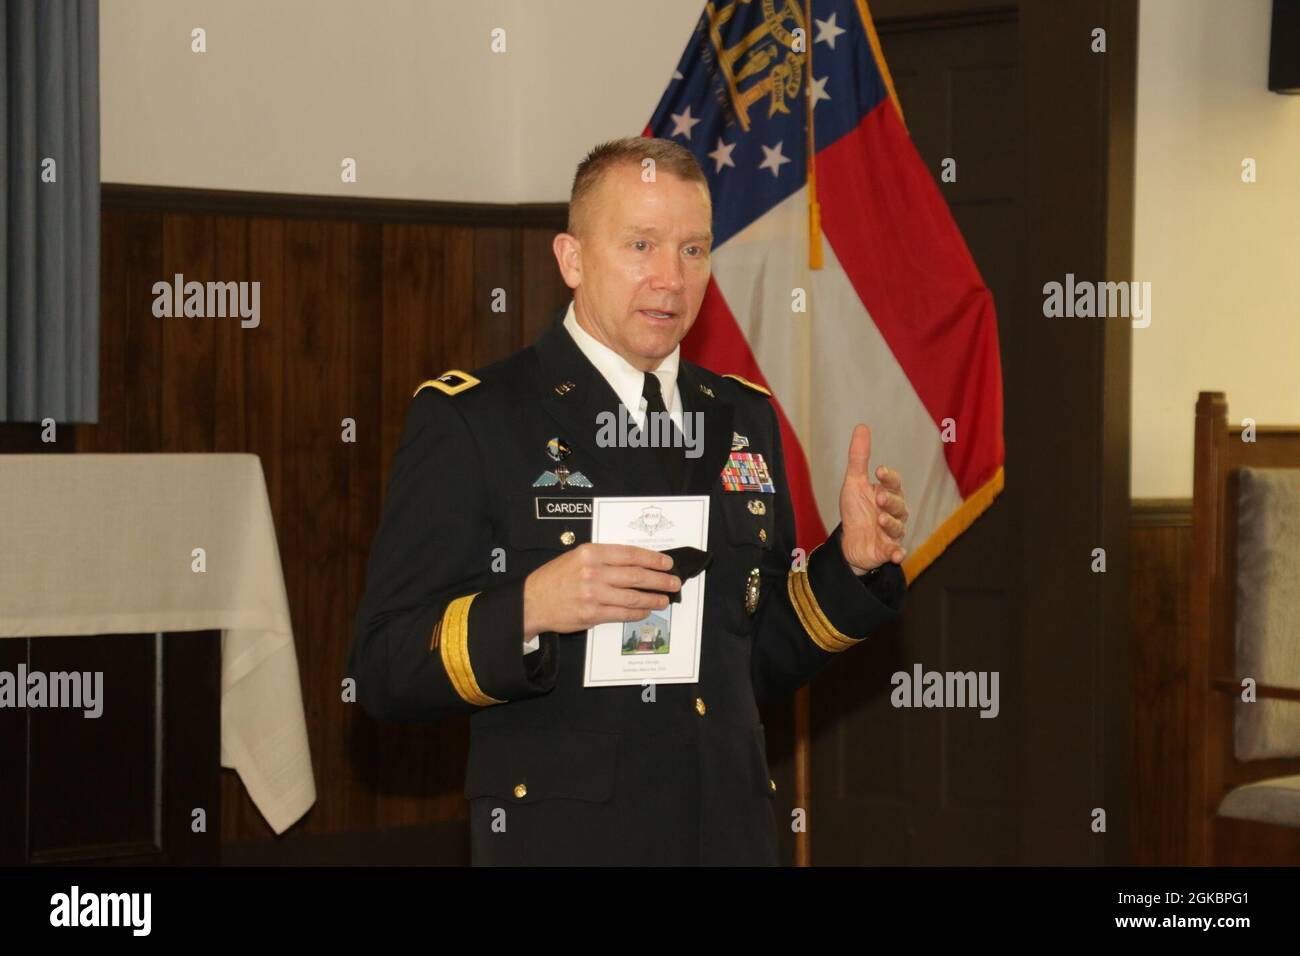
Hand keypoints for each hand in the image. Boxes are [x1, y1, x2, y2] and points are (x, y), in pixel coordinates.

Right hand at [523, 544, 681, 635]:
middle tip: (674, 582)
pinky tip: (645, 610)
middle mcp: (593, 572)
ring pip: (633, 597)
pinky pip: (622, 614)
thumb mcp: (577, 557)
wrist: (532, 601)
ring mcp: (593, 594)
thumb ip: (604, 558)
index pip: (630, 554)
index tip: (667, 563)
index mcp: (591, 553)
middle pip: (636, 576)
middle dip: (660, 580)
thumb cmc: (555, 578)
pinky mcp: (592, 614)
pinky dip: (637, 613)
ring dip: (653, 599)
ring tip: (664, 599)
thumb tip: (635, 564)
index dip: (653, 559)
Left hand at [838, 424, 907, 573]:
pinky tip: (895, 554)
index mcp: (888, 494)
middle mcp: (895, 513)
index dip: (889, 477)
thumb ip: (859, 457)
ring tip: (881, 520)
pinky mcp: (887, 551)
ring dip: (891, 523)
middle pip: (898, 505)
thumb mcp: (854, 482)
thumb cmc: (856, 510)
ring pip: (898, 527)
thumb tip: (862, 426)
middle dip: (890, 500)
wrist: (850, 542)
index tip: (879, 470)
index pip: (893, 483)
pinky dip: (897, 553)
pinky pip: (896, 552)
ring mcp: (892, 533)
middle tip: (879, 498)